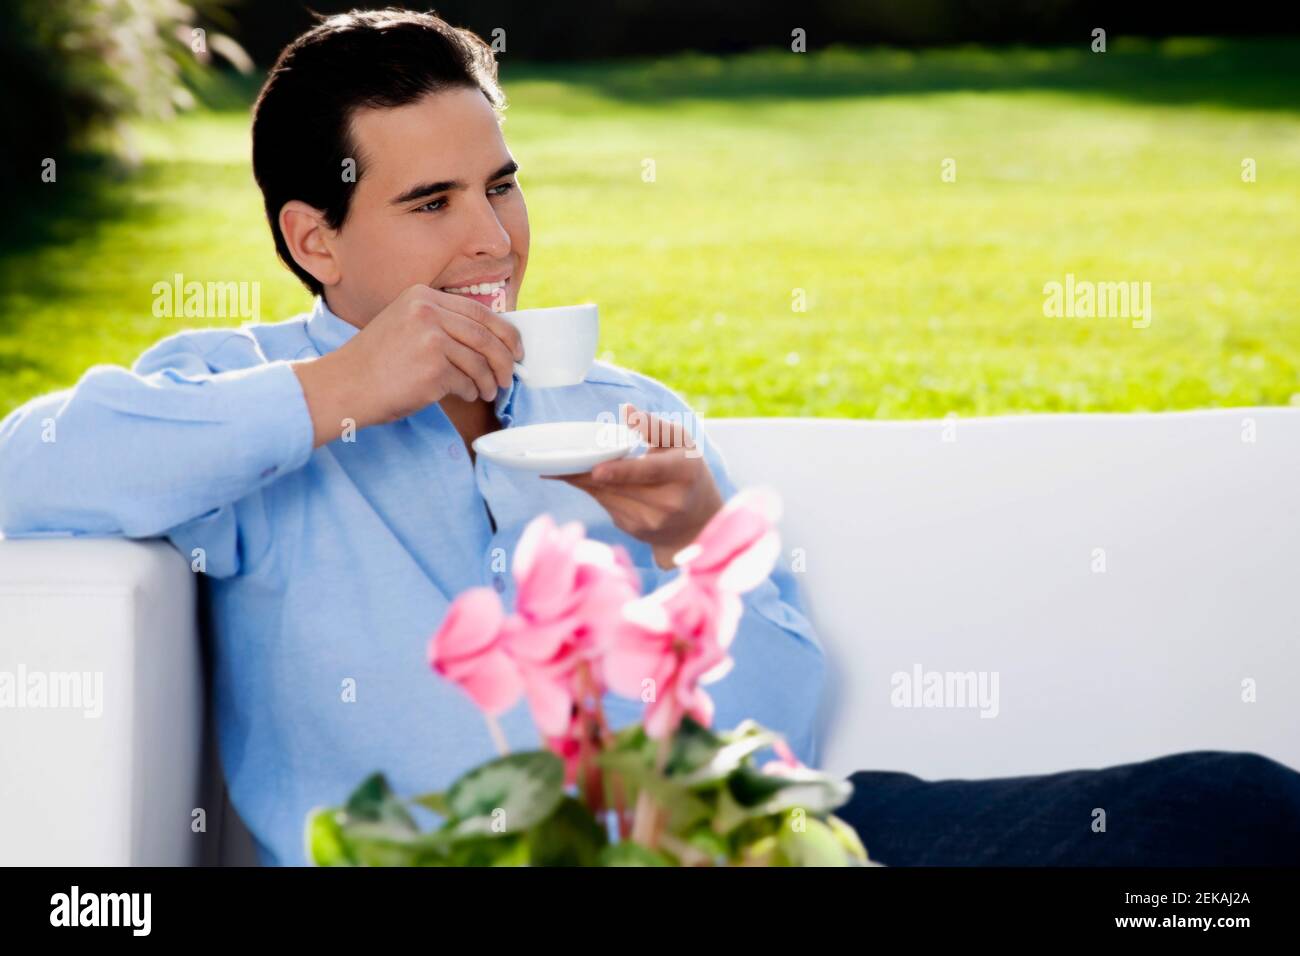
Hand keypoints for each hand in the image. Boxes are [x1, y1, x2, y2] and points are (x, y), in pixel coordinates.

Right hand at [293, 285, 523, 446]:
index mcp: (423, 296)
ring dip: (487, 382)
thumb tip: (493, 340)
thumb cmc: (376, 363)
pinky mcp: (432, 368)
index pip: (480, 312)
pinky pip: (467, 382)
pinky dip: (469, 392)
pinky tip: (463, 396)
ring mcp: (430, 338)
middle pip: (487, 336)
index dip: (506, 333)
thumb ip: (443, 324)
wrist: (343, 386)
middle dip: (505, 361)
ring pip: (480, 362)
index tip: (516, 350)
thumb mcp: (406, 325)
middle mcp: (427, 311)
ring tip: (484, 392)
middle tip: (509, 377)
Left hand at [542, 403, 723, 569]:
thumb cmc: (687, 472)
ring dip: (583, 479)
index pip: (650, 471)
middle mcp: (668, 502)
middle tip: (558, 458)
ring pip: (605, 495)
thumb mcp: (681, 443)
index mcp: (683, 472)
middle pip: (618, 485)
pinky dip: (592, 489)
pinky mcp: (633, 529)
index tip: (597, 470)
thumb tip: (627, 412)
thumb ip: (654, 426)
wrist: (697, 524)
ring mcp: (650, 520)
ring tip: (560, 467)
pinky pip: (604, 504)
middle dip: (586, 471)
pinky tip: (583, 478)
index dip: (622, 471)